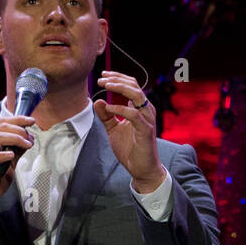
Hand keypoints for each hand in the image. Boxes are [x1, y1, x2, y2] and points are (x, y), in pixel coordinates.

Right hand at [0, 115, 34, 212]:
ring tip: (26, 145)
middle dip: (20, 130)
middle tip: (30, 139)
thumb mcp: (9, 163)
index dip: (18, 119)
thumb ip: (17, 151)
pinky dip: (2, 155)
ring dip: (15, 139)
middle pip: (2, 127)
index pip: (3, 122)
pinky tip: (11, 155)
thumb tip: (29, 140)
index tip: (32, 121)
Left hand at [94, 71, 163, 190]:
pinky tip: (109, 108)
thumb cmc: (130, 148)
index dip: (117, 78)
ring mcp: (147, 119)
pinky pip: (134, 115)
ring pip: (137, 95)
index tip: (103, 75)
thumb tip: (98, 101)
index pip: (131, 85)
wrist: (141, 169)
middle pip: (134, 86)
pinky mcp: (145, 131)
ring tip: (106, 86)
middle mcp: (146, 110)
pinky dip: (120, 109)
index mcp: (139, 108)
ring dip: (120, 88)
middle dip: (117, 80)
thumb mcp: (113, 130)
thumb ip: (106, 116)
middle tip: (101, 79)